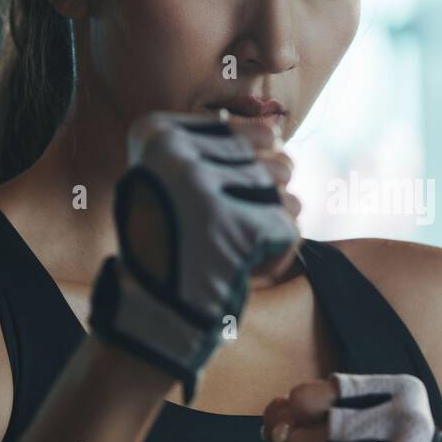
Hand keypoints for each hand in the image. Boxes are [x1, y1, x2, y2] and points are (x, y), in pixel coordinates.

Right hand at [89, 110, 299, 402]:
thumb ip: (216, 151)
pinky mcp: (236, 227)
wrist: (154, 312)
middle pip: (267, 155)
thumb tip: (274, 132)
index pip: (239, 129)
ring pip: (281, 188)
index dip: (247, 166)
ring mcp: (205, 190)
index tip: (217, 199)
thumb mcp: (173, 182)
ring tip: (244, 245)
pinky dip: (278, 253)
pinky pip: (287, 226)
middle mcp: (174, 154)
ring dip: (277, 219)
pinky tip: (247, 268)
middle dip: (270, 191)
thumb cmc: (172, 244)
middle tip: (238, 224)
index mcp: (155, 135)